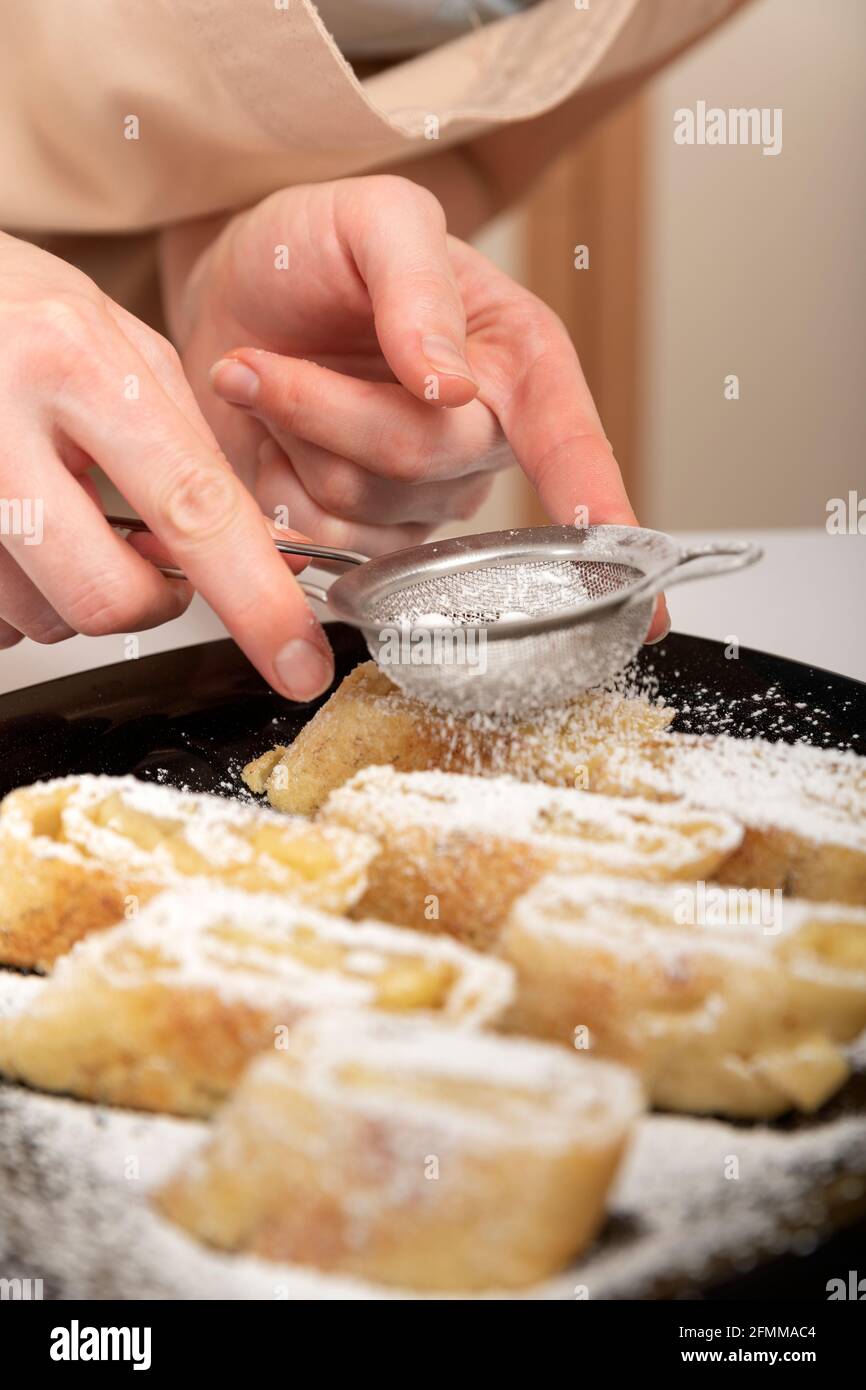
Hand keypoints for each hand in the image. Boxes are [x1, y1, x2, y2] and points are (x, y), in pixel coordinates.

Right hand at [0, 234, 334, 697]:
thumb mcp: (118, 350)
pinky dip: (18, 591)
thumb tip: (273, 554)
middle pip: (106, 596)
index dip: (256, 599)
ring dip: (69, 593)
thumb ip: (196, 455)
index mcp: (73, 366)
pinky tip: (9, 526)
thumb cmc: (13, 310)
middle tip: (145, 559)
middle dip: (149, 600)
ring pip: (40, 618)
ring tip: (51, 515)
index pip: (191, 508)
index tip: (299, 665)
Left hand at [164, 176, 667, 640]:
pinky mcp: (364, 535)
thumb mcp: (371, 218)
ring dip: (293, 437)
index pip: (571, 445)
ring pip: (362, 504)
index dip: (601, 509)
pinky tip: (273, 440)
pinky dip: (275, 487)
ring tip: (269, 381)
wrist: (236, 296)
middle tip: (259, 360)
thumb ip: (417, 280)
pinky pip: (321, 540)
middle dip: (326, 406)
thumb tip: (452, 384)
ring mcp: (423, 499)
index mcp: (520, 362)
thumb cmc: (318, 250)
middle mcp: (484, 442)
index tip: (636, 581)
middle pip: (424, 460)